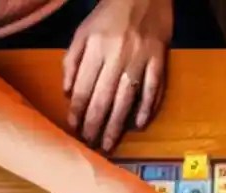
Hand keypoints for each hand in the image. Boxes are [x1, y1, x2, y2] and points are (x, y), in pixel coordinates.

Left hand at [63, 0, 171, 150]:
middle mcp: (116, 56)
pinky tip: (139, 124)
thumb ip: (71, 60)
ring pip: (126, 98)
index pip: (82, 88)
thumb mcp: (82, 32)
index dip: (77, 111)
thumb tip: (66, 92)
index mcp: (95, 49)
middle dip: (95, 125)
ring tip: (110, 144)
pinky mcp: (159, 60)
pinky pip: (153, 88)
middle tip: (90, 144)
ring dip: (117, 125)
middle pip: (103, 98)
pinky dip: (146, 107)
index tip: (74, 128)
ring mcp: (140, 59)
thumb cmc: (109, 15)